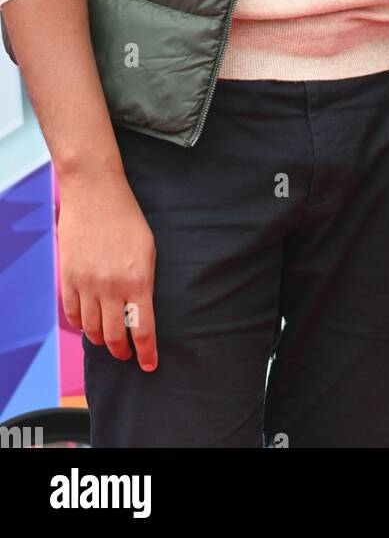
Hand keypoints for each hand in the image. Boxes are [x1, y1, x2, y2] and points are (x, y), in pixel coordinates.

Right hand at [57, 170, 157, 370]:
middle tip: (127, 355)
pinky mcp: (68, 278)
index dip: (147, 353)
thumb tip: (140, 311)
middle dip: (122, 352)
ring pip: (91, 329)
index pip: (142, 330)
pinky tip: (87, 324)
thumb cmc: (128, 219)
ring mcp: (86, 284)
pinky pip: (71, 313)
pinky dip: (80, 324)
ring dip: (101, 340)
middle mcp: (111, 287)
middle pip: (114, 337)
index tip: (150, 365)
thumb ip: (144, 283)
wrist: (95, 193)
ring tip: (108, 340)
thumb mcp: (149, 249)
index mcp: (138, 280)